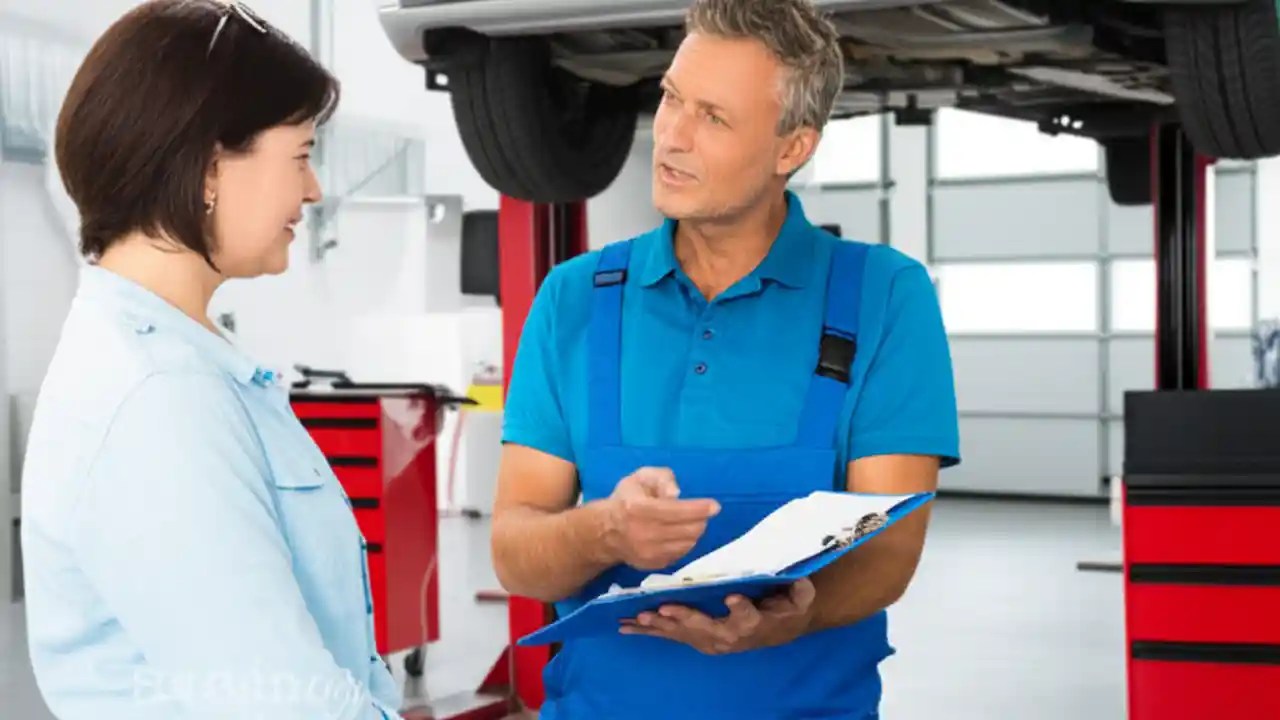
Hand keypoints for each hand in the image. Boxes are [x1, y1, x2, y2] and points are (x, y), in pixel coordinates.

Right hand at [601, 467, 719, 569]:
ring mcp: (649, 553)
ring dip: (694, 531)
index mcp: (639, 509)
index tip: (715, 506)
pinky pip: (681, 554)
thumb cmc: (627, 499)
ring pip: (688, 543)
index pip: (677, 511)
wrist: (606, 532)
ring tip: (687, 522)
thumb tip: (676, 494)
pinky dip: (685, 542)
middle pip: (688, 530)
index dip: (699, 509)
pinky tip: (677, 533)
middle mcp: (644, 534)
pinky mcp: (654, 565)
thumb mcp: (640, 478)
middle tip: (700, 512)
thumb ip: (661, 478)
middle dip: (700, 519)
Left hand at [619, 579, 816, 653]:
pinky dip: (650, 630)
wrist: (783, 626)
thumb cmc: (789, 605)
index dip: (741, 610)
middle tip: (663, 610)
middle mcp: (730, 637)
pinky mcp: (699, 638)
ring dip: (660, 627)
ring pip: (684, 634)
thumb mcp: (800, 596)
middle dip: (684, 620)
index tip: (733, 598)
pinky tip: (628, 625)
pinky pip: (673, 635)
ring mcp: (712, 640)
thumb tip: (797, 581)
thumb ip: (798, 591)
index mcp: (755, 623)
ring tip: (637, 619)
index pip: (747, 618)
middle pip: (705, 629)